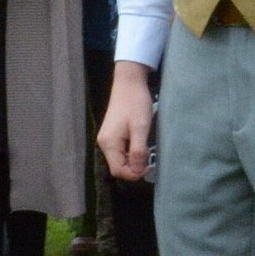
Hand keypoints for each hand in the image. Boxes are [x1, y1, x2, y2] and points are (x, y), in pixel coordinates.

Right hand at [98, 61, 155, 180]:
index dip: (134, 174)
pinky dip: (131, 152)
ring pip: (120, 159)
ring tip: (146, 149)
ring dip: (133, 159)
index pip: (118, 171)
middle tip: (150, 158)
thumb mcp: (140, 128)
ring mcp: (107, 138)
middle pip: (118, 167)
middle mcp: (104, 143)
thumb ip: (138, 151)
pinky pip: (120, 151)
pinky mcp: (112, 134)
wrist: (129, 82)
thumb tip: (138, 171)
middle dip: (134, 167)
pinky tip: (141, 143)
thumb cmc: (136, 103)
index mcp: (109, 143)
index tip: (149, 166)